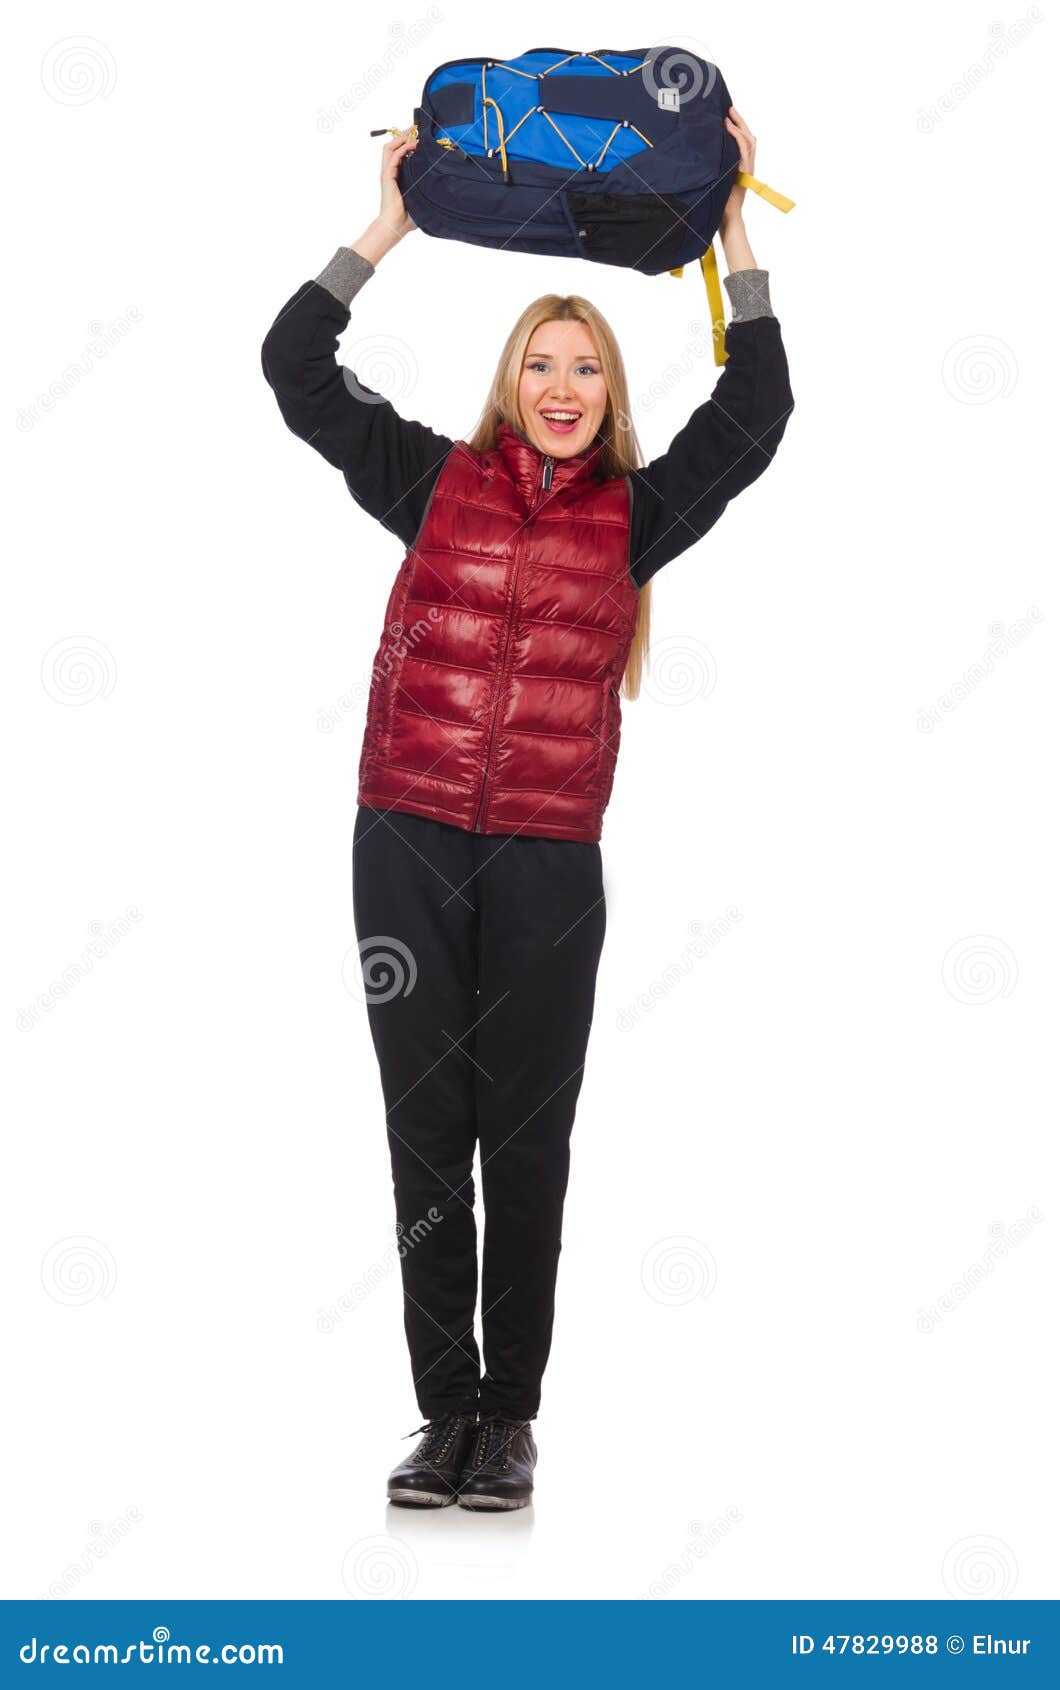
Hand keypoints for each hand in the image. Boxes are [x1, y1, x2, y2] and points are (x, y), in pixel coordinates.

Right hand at [379, 126, 418, 240]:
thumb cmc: (408, 216)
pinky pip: (394, 156)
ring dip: (400, 138)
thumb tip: (445, 186)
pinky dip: (403, 148)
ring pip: (389, 148)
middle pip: (392, 146)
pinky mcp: (387, 176)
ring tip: (412, 132)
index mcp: (396, 176)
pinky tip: (413, 145)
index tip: (419, 136)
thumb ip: (428, 189)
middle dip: (402, 135)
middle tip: (415, 128)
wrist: (396, 225)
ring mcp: (387, 173)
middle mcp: (390, 172)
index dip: (407, 142)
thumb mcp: (421, 197)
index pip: (399, 153)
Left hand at [720, 106, 756, 225]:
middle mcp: (747, 165)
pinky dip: (738, 137)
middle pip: (748, 137)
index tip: (728, 116)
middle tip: (729, 109)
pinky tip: (729, 129)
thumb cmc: (719, 202)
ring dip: (739, 126)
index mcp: (742, 166)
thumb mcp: (717, 180)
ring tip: (728, 116)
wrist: (726, 218)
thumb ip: (716, 166)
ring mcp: (748, 168)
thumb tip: (704, 153)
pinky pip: (744, 150)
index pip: (744, 141)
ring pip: (749, 141)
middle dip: (740, 121)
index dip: (738, 127)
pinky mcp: (745, 171)